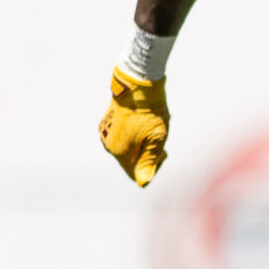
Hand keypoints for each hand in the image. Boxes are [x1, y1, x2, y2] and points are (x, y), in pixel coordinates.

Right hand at [100, 67, 169, 186]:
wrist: (138, 85)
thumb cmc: (151, 112)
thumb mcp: (157, 138)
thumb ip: (149, 161)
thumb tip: (143, 182)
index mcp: (120, 152)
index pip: (136, 174)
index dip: (152, 168)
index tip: (162, 154)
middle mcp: (109, 146)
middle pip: (130, 163)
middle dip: (147, 157)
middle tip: (160, 143)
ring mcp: (106, 135)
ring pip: (126, 150)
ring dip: (140, 147)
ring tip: (152, 131)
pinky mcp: (106, 125)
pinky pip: (121, 139)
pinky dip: (133, 137)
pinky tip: (142, 125)